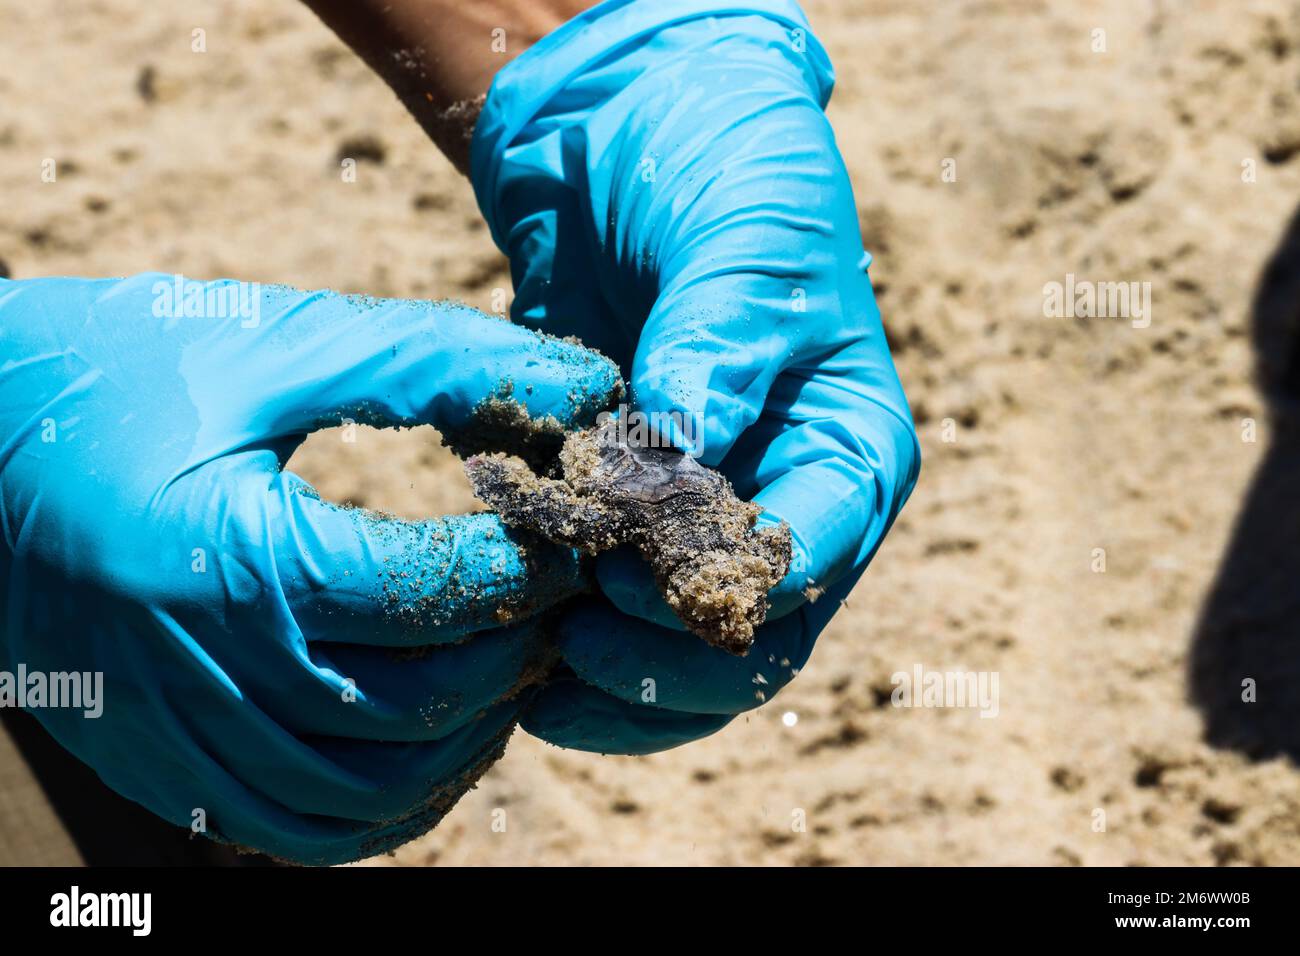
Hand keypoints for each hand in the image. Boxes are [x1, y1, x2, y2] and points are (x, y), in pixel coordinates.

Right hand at [0, 273, 618, 862]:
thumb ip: (427, 362)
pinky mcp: (161, 765)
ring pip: (371, 793)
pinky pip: (301, 829)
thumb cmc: (116, 374)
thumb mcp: (268, 346)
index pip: (431, 593)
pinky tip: (432, 736)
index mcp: (231, 560)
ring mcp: (176, 737)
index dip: (527, 563)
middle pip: (417, 704)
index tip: (566, 527)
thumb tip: (578, 383)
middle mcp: (203, 673)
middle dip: (514, 648)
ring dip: (467, 736)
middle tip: (551, 594)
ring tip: (505, 660)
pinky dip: (391, 801)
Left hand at [468, 0, 921, 752]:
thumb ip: (718, 359)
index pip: (808, 566)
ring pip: (680, 654)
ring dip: (609, 671)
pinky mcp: (631, 510)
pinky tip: (511, 623)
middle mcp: (790, 499)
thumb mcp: (739, 248)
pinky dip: (567, 631)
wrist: (637, 132)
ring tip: (529, 656)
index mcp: (849, 449)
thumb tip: (671, 473)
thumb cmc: (724, 174)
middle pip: (750, 641)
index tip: (623, 581)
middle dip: (661, 664)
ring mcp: (708, 515)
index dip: (718, 598)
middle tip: (567, 639)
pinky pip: (613, 610)